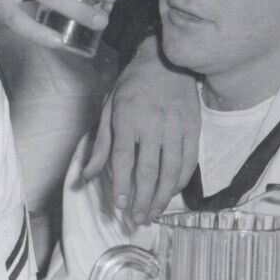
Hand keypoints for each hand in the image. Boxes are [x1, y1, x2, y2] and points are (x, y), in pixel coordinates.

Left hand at [80, 34, 199, 221]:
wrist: (166, 62)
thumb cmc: (132, 87)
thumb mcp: (109, 109)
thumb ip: (100, 145)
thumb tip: (86, 176)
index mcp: (128, 118)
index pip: (123, 158)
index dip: (122, 184)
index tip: (120, 205)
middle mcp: (154, 124)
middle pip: (149, 170)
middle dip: (143, 198)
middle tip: (138, 218)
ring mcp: (177, 127)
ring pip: (172, 170)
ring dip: (163, 196)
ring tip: (154, 213)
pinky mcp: (194, 129)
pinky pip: (189, 161)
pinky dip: (181, 181)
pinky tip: (171, 193)